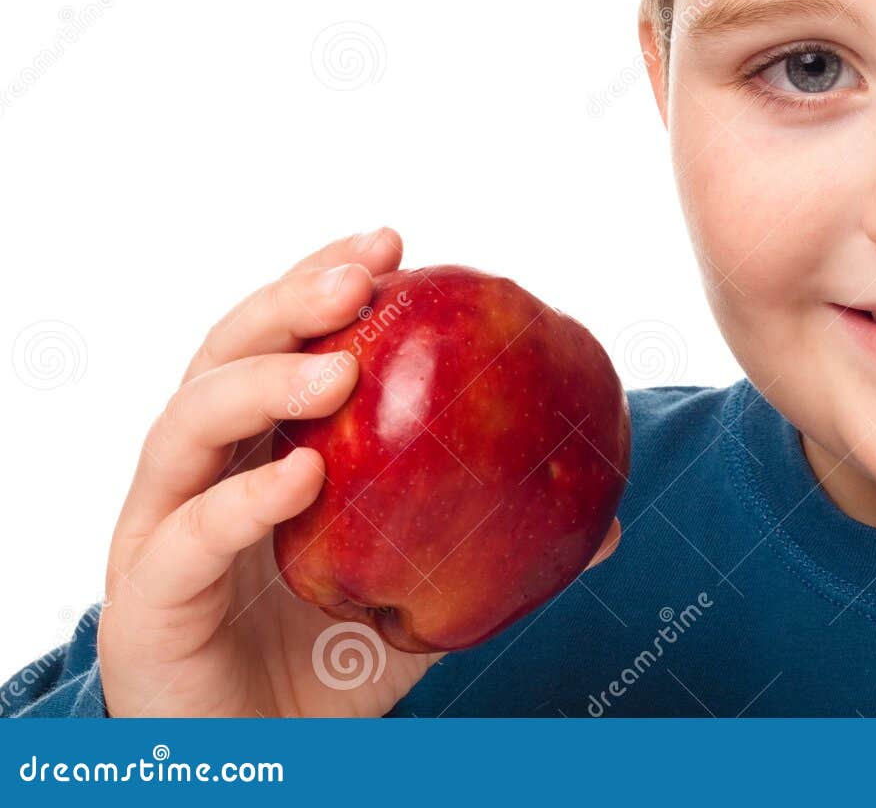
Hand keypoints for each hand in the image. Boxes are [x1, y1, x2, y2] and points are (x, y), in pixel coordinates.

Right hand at [97, 229, 623, 716]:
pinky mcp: (145, 597)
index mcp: (259, 449)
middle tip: (361, 275)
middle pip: (224, 355)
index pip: (281, 343)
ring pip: (185, 422)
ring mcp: (160, 527)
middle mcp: (201, 472)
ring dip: (263, 379)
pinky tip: (301, 477)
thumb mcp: (427, 596)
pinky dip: (241, 500)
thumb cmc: (328, 664)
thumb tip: (608, 523)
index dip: (324, 283)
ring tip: (340, 365)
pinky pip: (187, 536)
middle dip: (289, 301)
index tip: (393, 243)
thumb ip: (497, 550)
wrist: (255, 764)